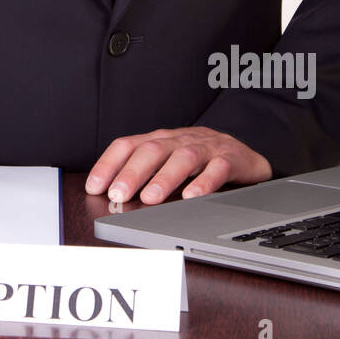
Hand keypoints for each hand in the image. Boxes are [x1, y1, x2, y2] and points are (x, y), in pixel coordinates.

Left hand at [84, 127, 271, 203]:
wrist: (245, 154)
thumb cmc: (200, 160)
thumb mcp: (168, 162)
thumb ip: (144, 174)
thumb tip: (111, 197)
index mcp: (161, 140)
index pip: (128, 145)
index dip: (109, 163)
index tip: (94, 186)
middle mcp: (180, 140)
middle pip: (153, 150)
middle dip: (132, 173)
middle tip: (118, 195)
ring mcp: (206, 147)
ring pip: (183, 157)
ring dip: (165, 178)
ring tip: (150, 198)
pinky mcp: (230, 159)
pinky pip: (218, 168)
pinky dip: (204, 182)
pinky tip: (192, 197)